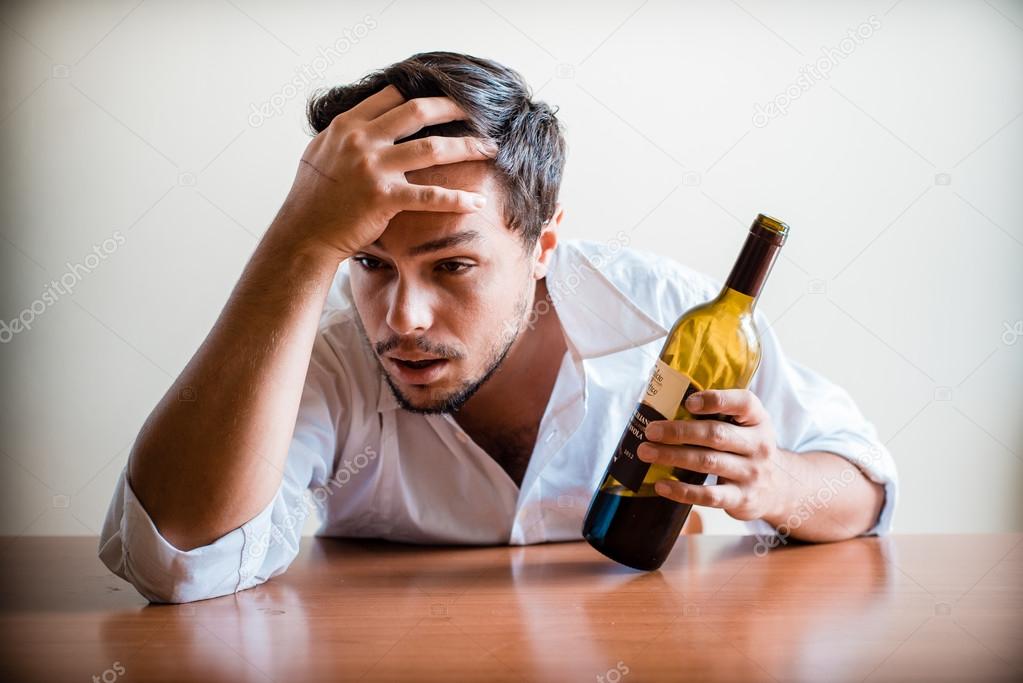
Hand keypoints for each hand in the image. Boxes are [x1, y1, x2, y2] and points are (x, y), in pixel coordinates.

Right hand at [274, 84, 497, 258]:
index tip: (447, 97)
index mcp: (348, 125)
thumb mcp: (322, 151)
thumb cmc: (313, 196)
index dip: (423, 92)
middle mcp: (361, 140)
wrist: (304, 233)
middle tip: (478, 111)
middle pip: (418, 110)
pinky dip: (457, 199)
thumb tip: (368, 120)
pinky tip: (478, 202)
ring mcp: (373, 168)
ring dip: (467, 146)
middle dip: (453, 108)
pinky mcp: (383, 198)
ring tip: (490, 148)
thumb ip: (347, 134)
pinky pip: (430, 196)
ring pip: (432, 148)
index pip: (393, 95)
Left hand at [638, 389, 790, 521]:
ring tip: (646, 452)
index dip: (715, 400)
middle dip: (679, 431)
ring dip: (672, 456)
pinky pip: (708, 495)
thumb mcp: (746, 426)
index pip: (743, 403)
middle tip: (650, 430)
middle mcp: (758, 445)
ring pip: (707, 462)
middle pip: (716, 434)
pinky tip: (661, 485)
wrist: (778, 488)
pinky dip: (682, 491)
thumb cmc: (748, 448)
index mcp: (758, 419)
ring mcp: (751, 473)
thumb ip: (719, 414)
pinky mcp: (741, 498)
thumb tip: (666, 404)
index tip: (688, 402)